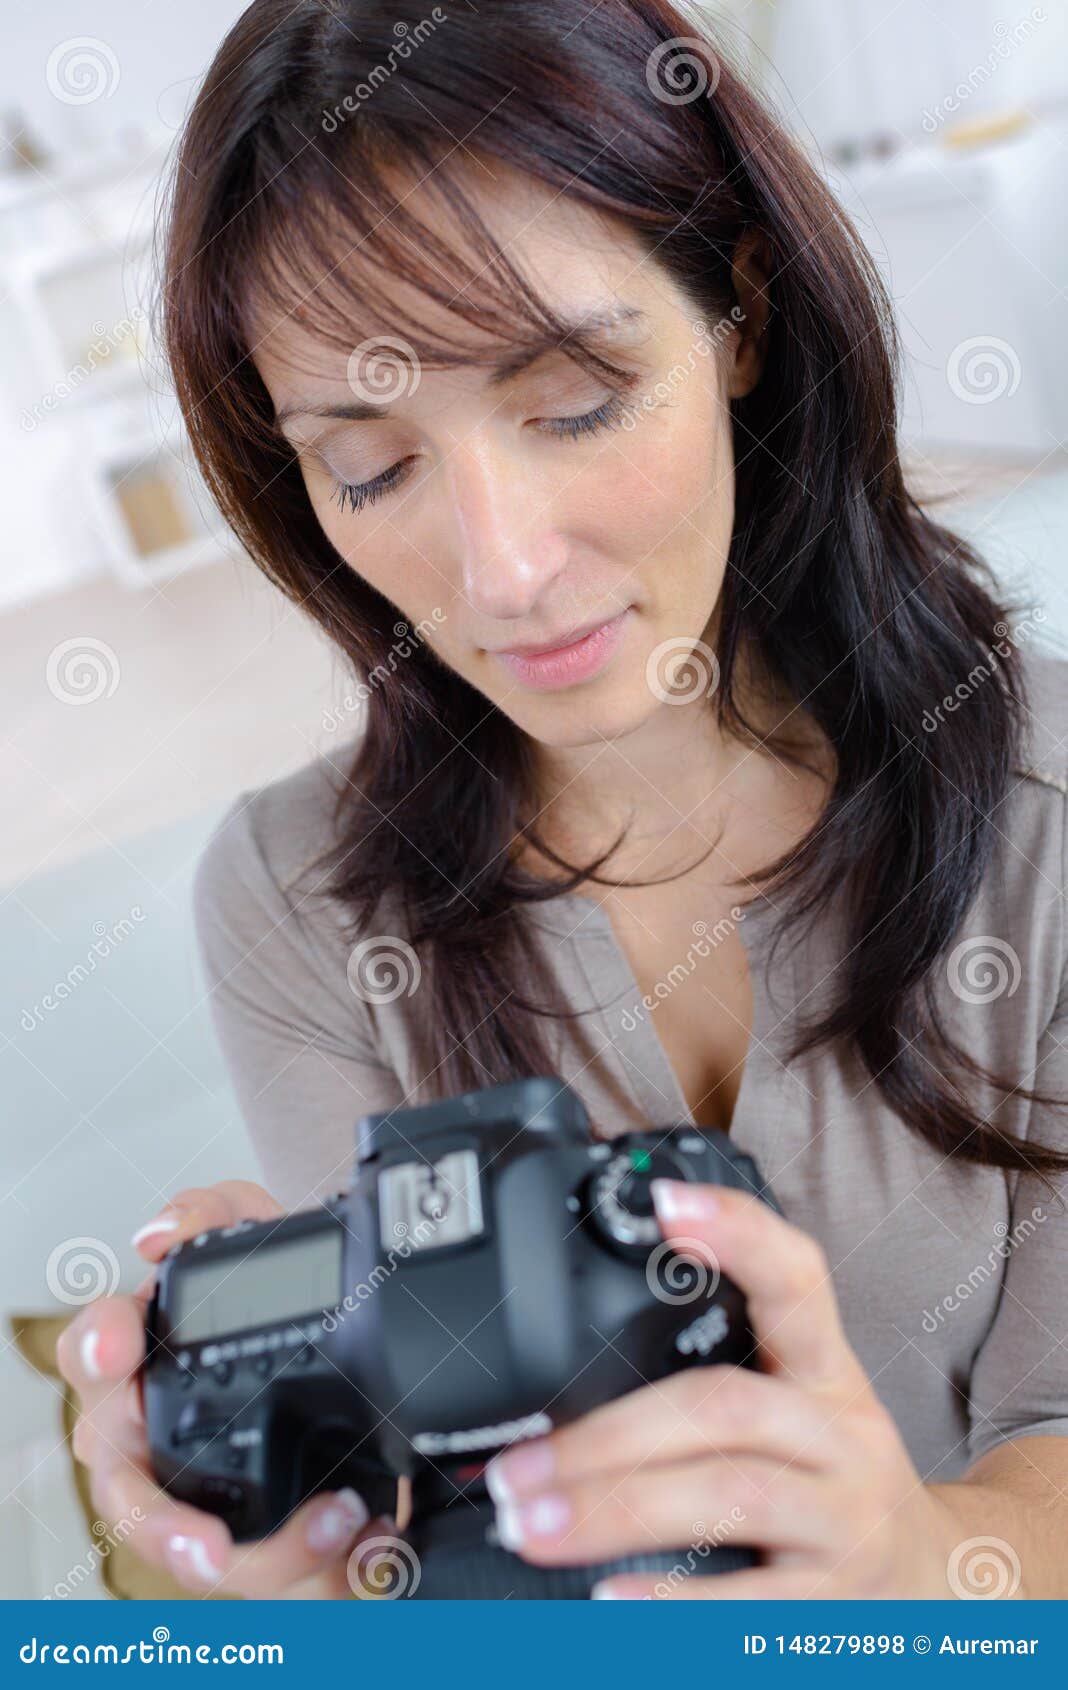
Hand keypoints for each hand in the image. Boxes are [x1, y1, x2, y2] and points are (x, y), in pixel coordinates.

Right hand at [56, 1180, 395, 1598]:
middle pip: (124, 1489)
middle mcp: (147, 1438)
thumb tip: (160, 1230)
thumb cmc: (269, 1312)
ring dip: (261, 1558)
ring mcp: (191, 1498)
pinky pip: (267, 1568)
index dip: (100, 1346)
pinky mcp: (247, 1543)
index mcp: (141, 1360)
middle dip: (162, 1523)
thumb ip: (213, 1211)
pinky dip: (318, 1558)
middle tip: (209, 1544)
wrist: (336, 1367)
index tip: (120, 1350)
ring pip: (198, 1553)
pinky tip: (365, 1535)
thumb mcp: (256, 1237)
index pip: (94, 1350)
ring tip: (330, 1531)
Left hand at [482, 1177, 960, 1597]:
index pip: (795, 1279)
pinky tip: (606, 1600)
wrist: (936, 1582)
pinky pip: (751, 1603)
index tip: (662, 1202)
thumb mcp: (794, 1411)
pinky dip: (673, 1602)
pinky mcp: (842, 1604)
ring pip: (730, 1493)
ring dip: (613, 1508)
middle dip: (607, 1433)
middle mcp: (844, 1434)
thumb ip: (710, 1375)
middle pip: (725, 1405)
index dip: (736, 1231)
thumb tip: (561, 1373)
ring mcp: (848, 1518)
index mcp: (823, 1369)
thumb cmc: (830, 1481)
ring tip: (526, 1524)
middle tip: (514, 1464)